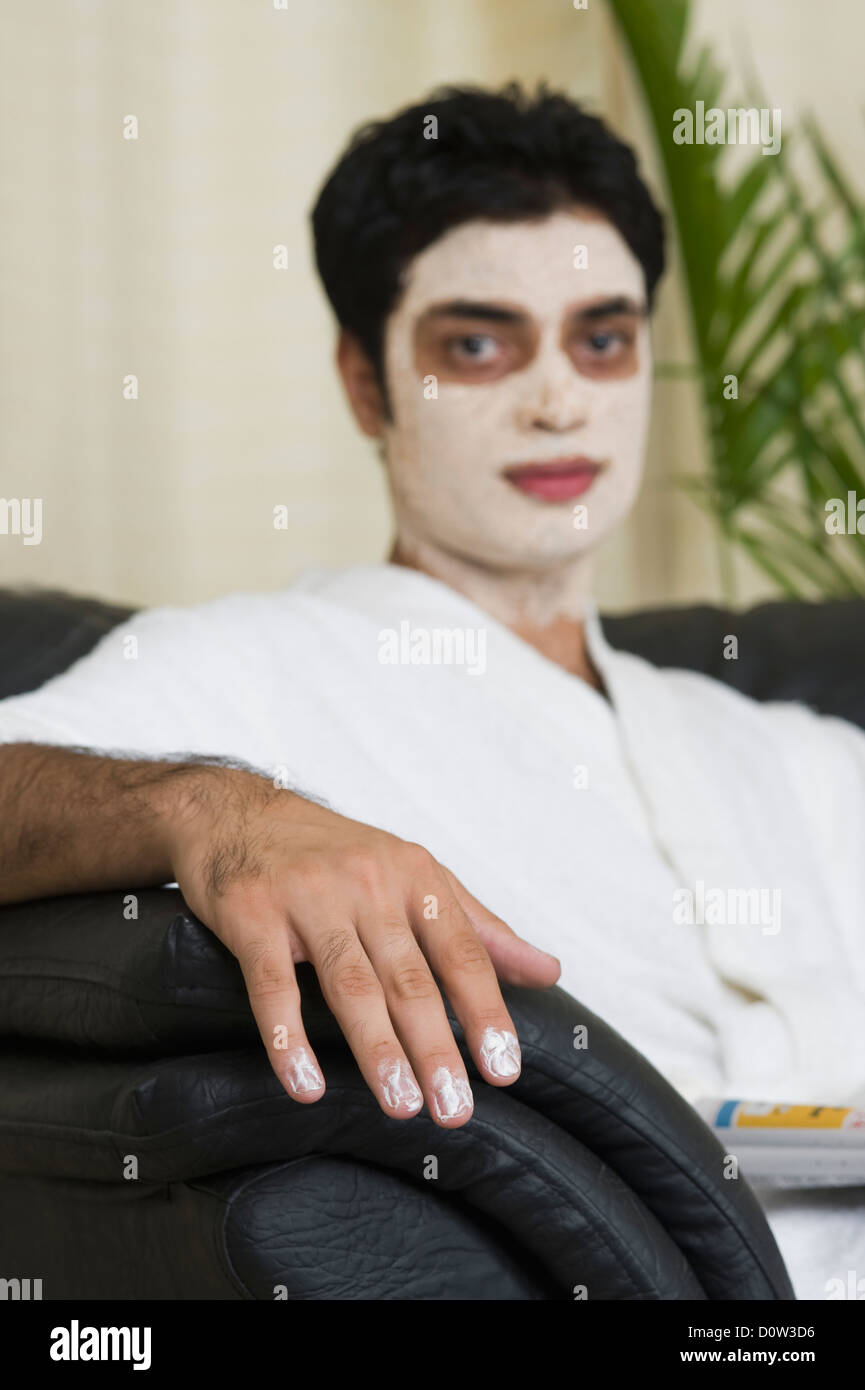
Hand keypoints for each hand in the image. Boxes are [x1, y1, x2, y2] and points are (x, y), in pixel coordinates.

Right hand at [167, 768, 560, 1127]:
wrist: (233, 811)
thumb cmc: (332, 853)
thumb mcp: (413, 875)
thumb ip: (479, 928)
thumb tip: (547, 972)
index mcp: (414, 876)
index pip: (462, 951)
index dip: (485, 1012)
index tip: (504, 1070)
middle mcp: (367, 883)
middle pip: (409, 977)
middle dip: (436, 1047)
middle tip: (455, 1109)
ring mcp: (308, 898)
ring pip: (350, 984)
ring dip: (378, 1050)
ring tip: (402, 1105)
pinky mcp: (252, 914)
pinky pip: (272, 985)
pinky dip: (289, 1040)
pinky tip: (305, 1085)